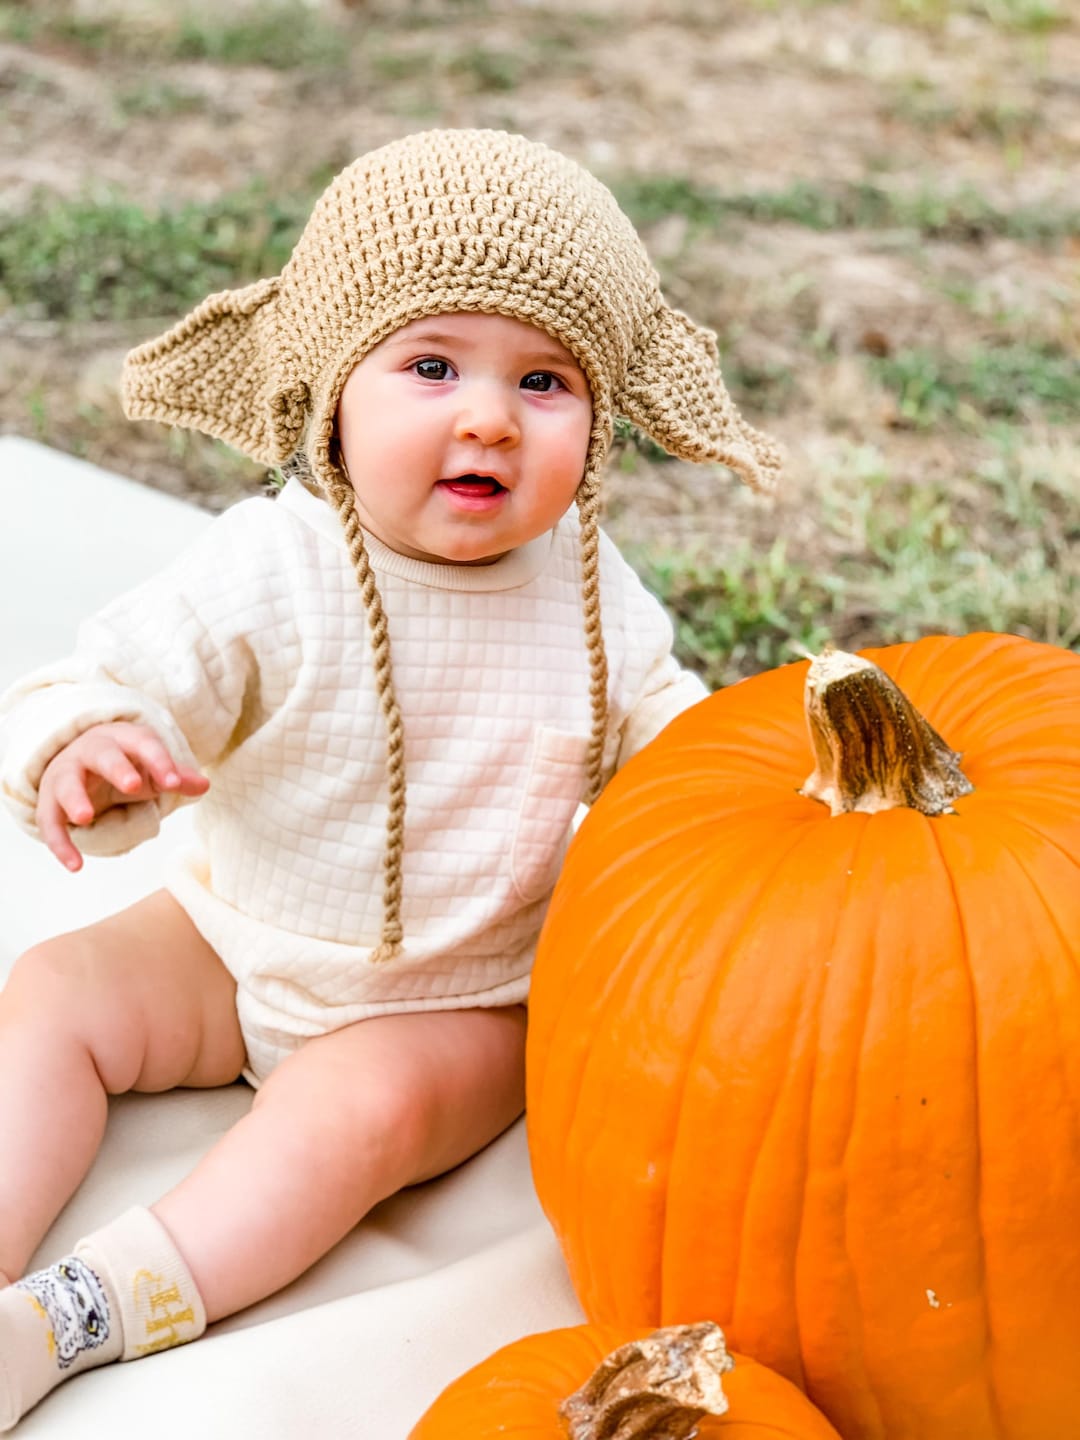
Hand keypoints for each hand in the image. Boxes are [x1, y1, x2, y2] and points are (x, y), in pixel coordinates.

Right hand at [36, 721, 209, 871]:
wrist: (82, 758)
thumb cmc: (126, 764)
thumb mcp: (152, 768)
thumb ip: (175, 777)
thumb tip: (204, 785)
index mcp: (124, 739)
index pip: (144, 744)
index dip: (159, 762)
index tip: (174, 784)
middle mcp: (92, 751)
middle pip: (103, 755)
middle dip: (118, 769)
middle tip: (134, 786)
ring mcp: (67, 773)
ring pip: (67, 782)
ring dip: (75, 798)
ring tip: (86, 817)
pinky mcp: (50, 800)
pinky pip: (50, 821)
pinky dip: (60, 843)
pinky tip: (75, 866)